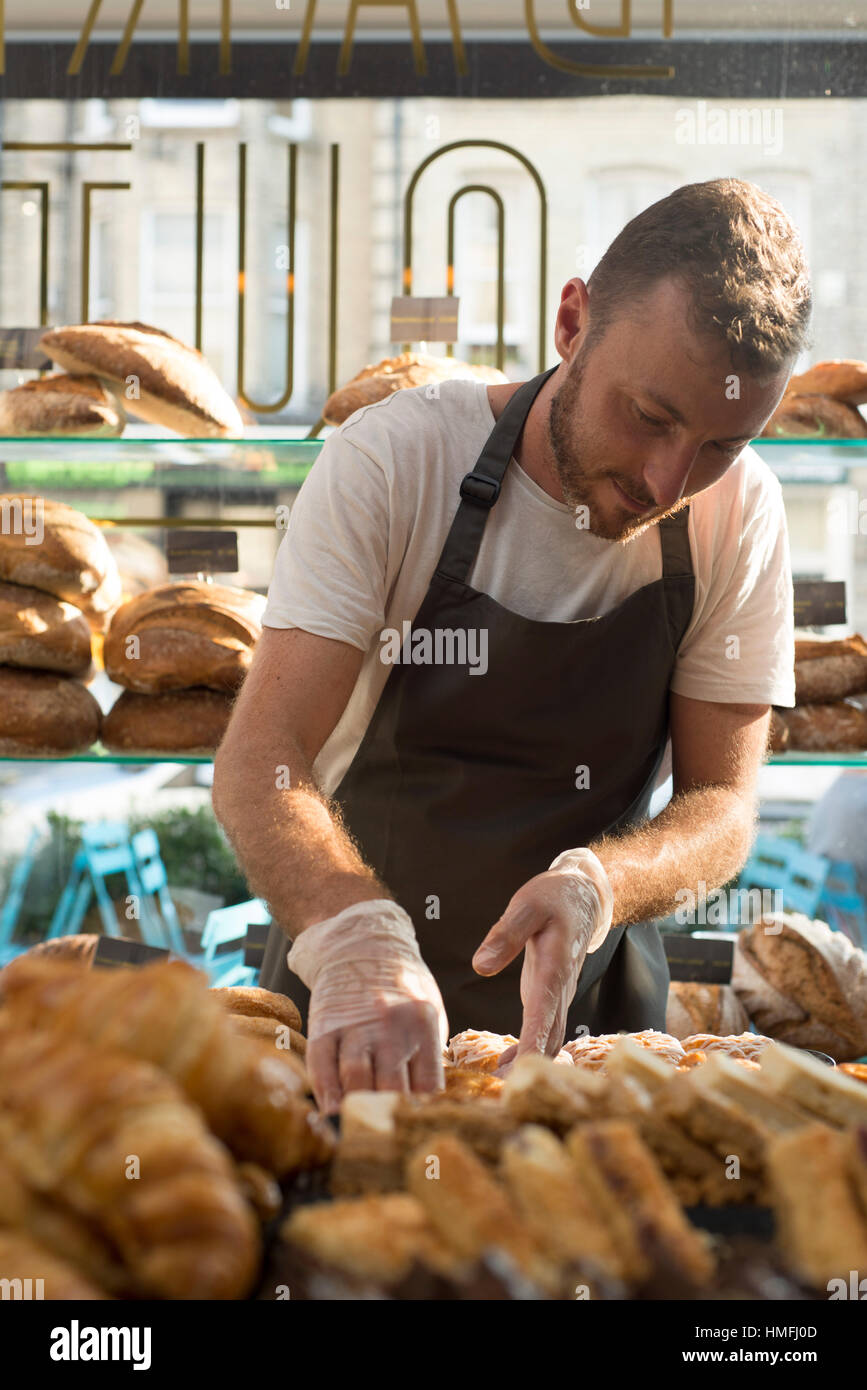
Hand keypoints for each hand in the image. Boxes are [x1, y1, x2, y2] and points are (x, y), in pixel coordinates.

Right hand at [287, 899, 447, 1113]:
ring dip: (357, 1110)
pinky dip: (326, 1094)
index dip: (422, 1116)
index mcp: (424, 1025)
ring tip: (359, 1130)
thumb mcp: (428, 1013)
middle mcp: (391, 1026)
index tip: (418, 1134)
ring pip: (356, 1080)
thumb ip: (428, 1056)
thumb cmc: (400, 985)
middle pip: (391, 1089)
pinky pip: (322, 1066)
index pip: (428, 1087)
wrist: (361, 942)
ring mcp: (355, 1025)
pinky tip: (332, 1112)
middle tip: (389, 1144)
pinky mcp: (325, 1025)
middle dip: (390, 1120)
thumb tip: (432, 1106)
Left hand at [472, 847, 612, 1066]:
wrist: (584, 896)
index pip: (543, 1014)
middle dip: (527, 1066)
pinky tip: (503, 1062)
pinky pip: (542, 1030)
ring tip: (497, 1086)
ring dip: (527, 1062)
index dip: (531, 1044)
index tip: (518, 1072)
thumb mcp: (527, 906)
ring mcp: (557, 995)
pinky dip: (526, 1049)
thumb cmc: (554, 897)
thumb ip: (505, 934)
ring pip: (547, 1038)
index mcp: (554, 969)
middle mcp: (559, 989)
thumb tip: (480, 966)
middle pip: (548, 1037)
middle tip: (500, 1093)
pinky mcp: (549, 995)